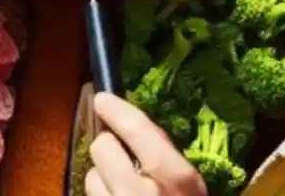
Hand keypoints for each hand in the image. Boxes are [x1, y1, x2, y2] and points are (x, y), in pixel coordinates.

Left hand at [87, 93, 205, 195]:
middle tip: (121, 155)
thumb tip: (138, 129)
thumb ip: (170, 159)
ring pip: (91, 175)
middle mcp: (139, 191)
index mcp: (176, 177)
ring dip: (102, 176)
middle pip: (101, 146)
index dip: (116, 110)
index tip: (103, 99)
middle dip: (108, 147)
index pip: (137, 129)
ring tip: (119, 186)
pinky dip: (102, 194)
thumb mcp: (192, 186)